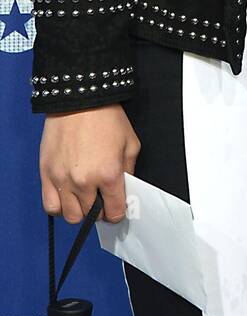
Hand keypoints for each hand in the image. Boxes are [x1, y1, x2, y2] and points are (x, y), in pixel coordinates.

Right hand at [40, 104, 140, 223]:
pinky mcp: (46, 174)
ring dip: (79, 210)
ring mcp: (63, 180)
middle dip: (99, 210)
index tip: (117, 207)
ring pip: (71, 216)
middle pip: (92, 216)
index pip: (115, 212)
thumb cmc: (106, 118)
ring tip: (84, 196)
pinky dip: (60, 206)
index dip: (118, 212)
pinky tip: (67, 195)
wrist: (80, 99)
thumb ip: (130, 171)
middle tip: (101, 197)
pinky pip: (50, 207)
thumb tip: (126, 190)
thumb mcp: (130, 142)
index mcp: (109, 174)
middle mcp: (84, 182)